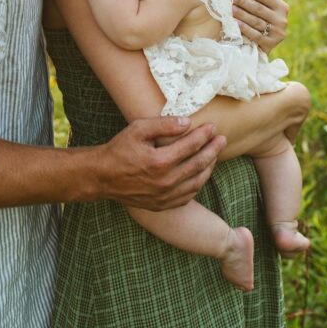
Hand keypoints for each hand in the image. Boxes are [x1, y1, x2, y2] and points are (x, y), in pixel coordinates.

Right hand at [97, 117, 225, 209]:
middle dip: (213, 150)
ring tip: (214, 154)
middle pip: (198, 164)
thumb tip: (187, 122)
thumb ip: (163, 125)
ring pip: (197, 181)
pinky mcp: (163, 205)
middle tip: (222, 139)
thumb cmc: (119, 149)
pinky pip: (188, 195)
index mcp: (160, 161)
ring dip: (209, 167)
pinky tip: (201, 173)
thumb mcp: (138, 129)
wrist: (103, 177)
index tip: (213, 127)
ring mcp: (165, 196)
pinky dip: (198, 183)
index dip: (204, 135)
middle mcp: (166, 181)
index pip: (191, 145)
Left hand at [232, 0, 287, 52]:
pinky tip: (236, 23)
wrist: (265, 43)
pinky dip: (245, 28)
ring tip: (231, 8)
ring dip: (242, 14)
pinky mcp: (270, 44)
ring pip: (256, 21)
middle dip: (244, 2)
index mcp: (282, 7)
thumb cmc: (263, 18)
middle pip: (259, 8)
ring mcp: (277, 33)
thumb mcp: (266, 6)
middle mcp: (282, 20)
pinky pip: (255, 35)